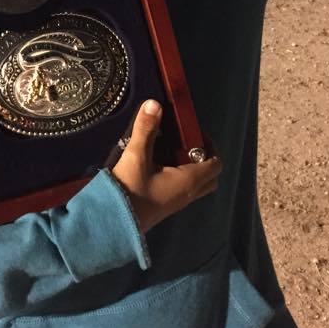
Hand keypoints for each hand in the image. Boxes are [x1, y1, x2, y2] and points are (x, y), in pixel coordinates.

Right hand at [111, 100, 220, 233]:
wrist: (112, 224)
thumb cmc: (130, 190)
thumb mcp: (136, 156)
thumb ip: (145, 129)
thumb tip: (154, 104)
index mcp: (188, 181)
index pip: (215, 164)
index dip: (211, 147)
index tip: (194, 133)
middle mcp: (188, 193)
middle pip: (209, 177)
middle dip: (203, 158)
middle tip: (186, 143)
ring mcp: (177, 203)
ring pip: (196, 185)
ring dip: (190, 168)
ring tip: (170, 150)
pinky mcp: (165, 206)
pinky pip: (182, 190)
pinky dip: (178, 176)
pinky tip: (157, 164)